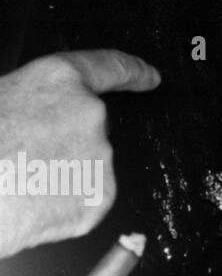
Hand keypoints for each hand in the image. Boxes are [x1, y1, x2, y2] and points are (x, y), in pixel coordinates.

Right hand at [0, 49, 160, 257]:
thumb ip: (28, 103)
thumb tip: (32, 118)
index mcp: (58, 81)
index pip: (108, 67)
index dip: (132, 71)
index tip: (149, 77)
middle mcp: (89, 113)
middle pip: (88, 129)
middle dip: (62, 146)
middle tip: (22, 161)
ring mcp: (100, 156)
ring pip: (85, 168)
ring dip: (57, 178)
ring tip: (17, 185)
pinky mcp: (99, 196)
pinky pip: (83, 201)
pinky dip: (60, 208)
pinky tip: (31, 207)